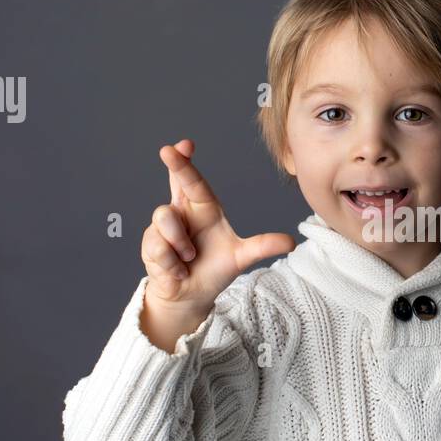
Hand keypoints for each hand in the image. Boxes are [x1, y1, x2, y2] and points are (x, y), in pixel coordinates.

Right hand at [141, 139, 294, 313]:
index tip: (185, 145)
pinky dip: (172, 264)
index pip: (195, 181)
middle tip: (168, 151)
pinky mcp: (150, 244)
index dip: (187, 162)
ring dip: (181, 246)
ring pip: (166, 221)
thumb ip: (262, 246)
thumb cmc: (215, 269)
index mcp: (203, 208)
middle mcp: (182, 211)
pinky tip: (178, 271)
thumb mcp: (241, 258)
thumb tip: (291, 242)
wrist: (191, 295)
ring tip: (190, 259)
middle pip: (176, 184)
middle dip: (174, 167)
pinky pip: (158, 247)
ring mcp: (163, 227)